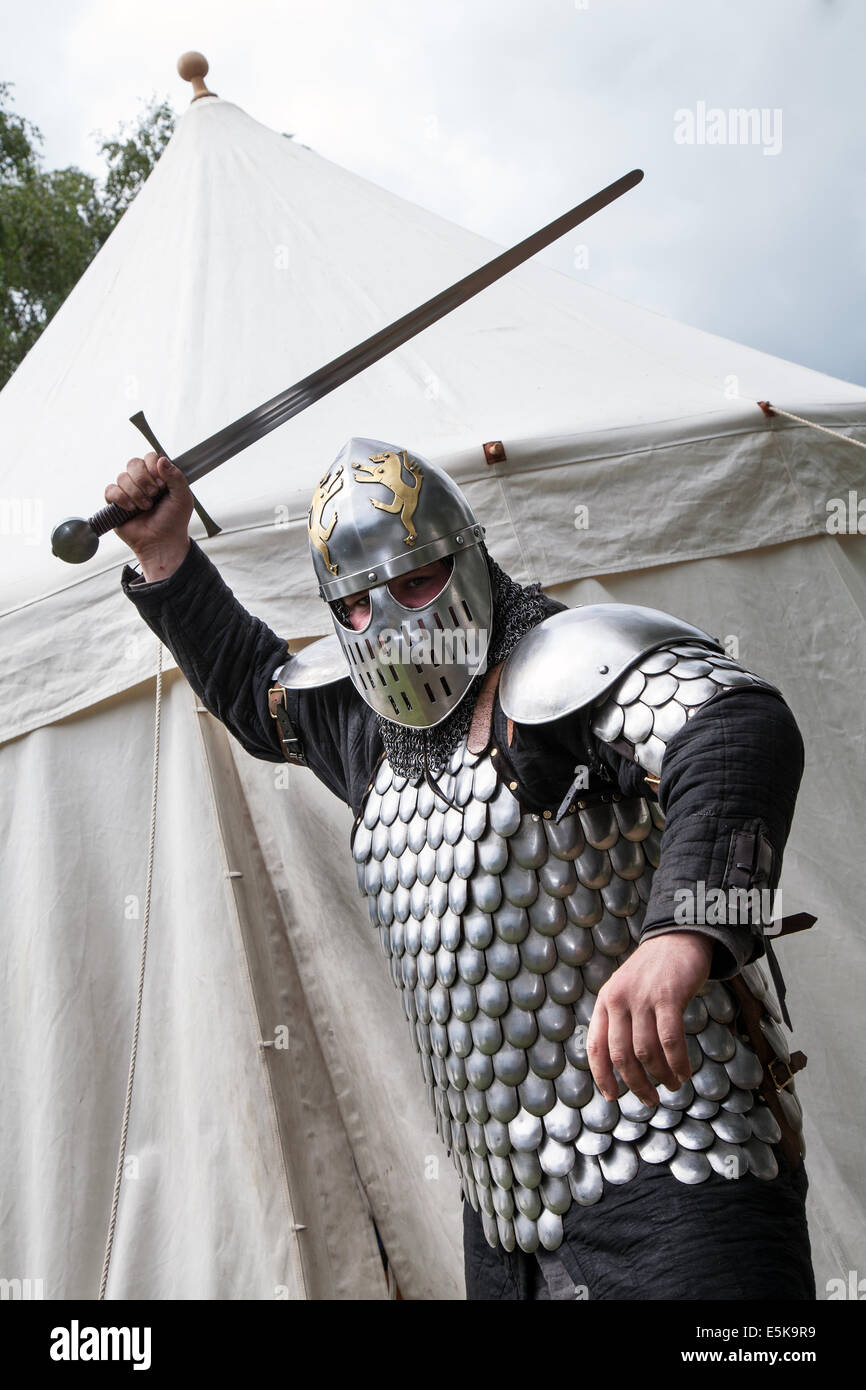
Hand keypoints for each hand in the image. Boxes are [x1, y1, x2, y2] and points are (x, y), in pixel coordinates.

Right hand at [105, 452, 193, 580]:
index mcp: (158, 477)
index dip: (153, 467)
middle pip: (133, 463)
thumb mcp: (183, 498)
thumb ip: (176, 476)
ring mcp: (128, 491)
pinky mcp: (115, 503)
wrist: (162, 542)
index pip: (150, 457)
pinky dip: (121, 498)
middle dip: (144, 480)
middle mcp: (142, 481)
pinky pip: (110, 490)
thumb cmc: (174, 522)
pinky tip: (131, 509)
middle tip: (154, 495)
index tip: (162, 483)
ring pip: (122, 477)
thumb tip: (161, 460)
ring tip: (146, 507)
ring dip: (136, 493)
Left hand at [586, 932, 713, 1107]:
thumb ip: (620, 1020)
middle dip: (636, 1084)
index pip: (596, 1047)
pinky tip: (685, 1072)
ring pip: (647, 1052)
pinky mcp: (667, 997)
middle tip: (650, 1100)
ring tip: (673, 1085)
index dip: (602, 1076)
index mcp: (605, 1001)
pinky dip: (678, 1063)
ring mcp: (642, 998)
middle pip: (622, 1055)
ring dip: (661, 1076)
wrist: (677, 937)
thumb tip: (623, 1064)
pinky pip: (671, 1041)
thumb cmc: (653, 971)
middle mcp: (618, 1000)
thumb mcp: (625, 990)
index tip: (612, 1096)